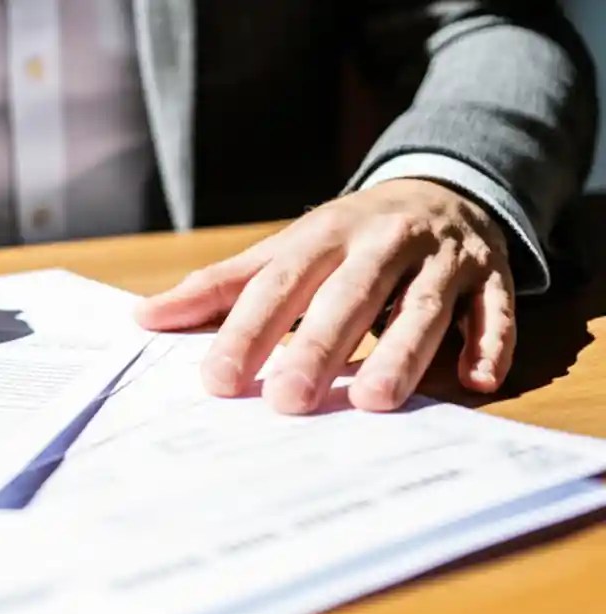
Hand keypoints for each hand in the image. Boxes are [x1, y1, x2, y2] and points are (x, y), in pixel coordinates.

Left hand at [135, 179, 515, 412]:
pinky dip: (488, 341)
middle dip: (319, 345)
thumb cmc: (346, 238)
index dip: (248, 331)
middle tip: (290, 401)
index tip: (218, 380)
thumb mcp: (285, 250)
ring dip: (401, 350)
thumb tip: (145, 318)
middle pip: (350, 295)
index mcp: (324, 234)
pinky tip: (477, 380)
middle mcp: (382, 241)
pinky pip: (494, 309)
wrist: (443, 187)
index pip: (279, 284)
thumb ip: (221, 287)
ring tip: (373, 399)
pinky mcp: (490, 276)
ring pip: (423, 305)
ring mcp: (441, 257)